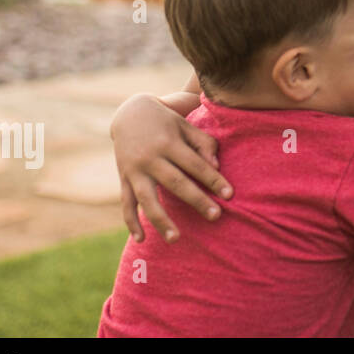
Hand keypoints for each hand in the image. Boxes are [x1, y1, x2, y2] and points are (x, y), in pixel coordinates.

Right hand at [111, 92, 231, 242]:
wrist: (130, 113)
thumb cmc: (168, 122)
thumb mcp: (186, 125)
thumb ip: (204, 144)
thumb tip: (216, 166)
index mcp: (169, 142)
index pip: (195, 164)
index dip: (213, 179)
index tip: (230, 195)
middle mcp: (151, 157)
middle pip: (176, 182)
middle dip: (196, 200)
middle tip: (216, 216)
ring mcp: (134, 170)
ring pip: (147, 198)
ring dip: (161, 220)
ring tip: (176, 239)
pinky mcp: (124, 178)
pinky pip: (126, 203)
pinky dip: (131, 221)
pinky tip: (141, 239)